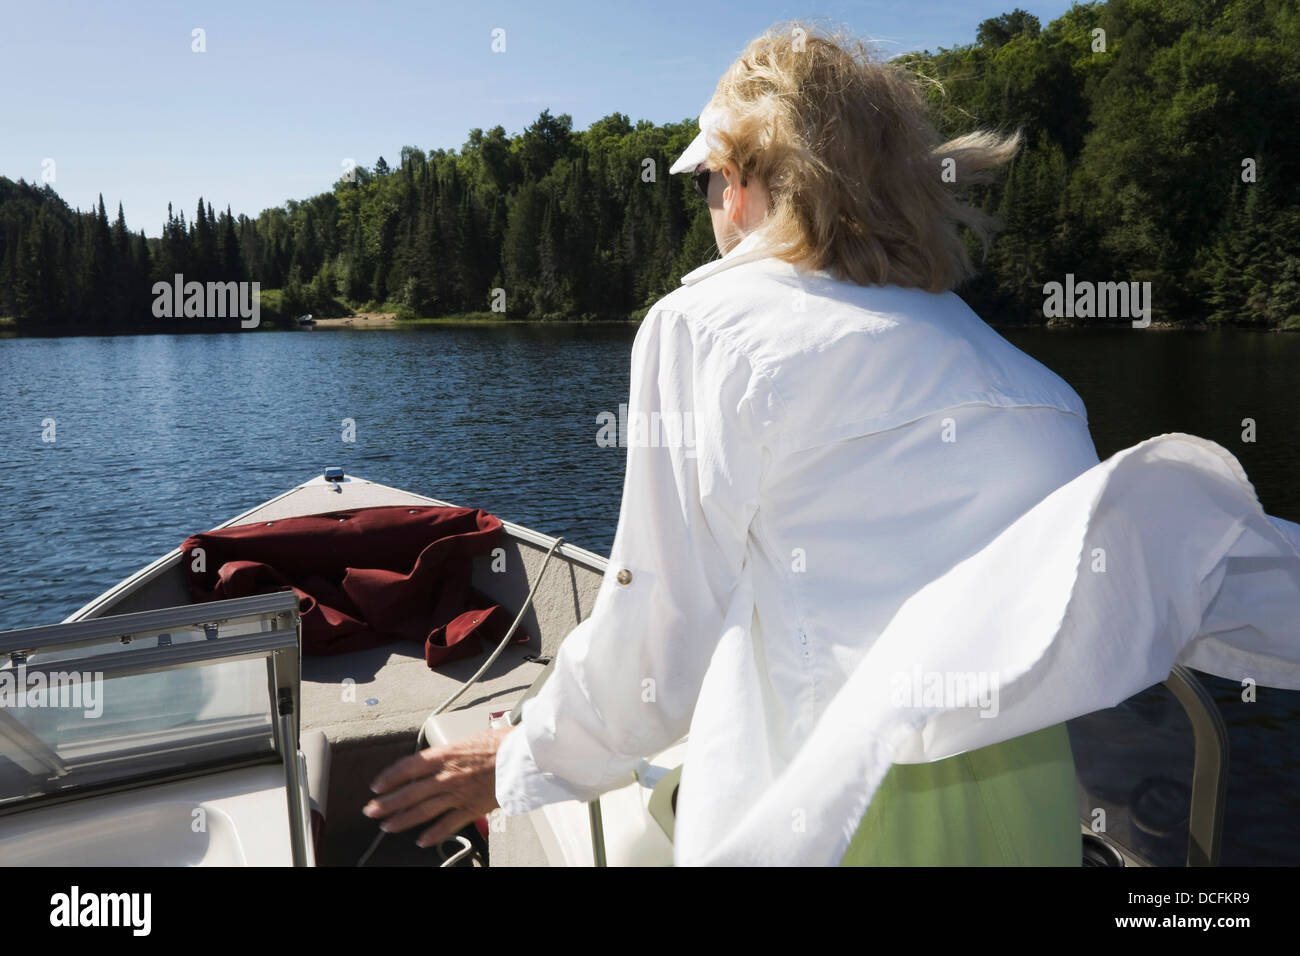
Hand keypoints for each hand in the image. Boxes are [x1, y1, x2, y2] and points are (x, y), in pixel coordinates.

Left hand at [363, 725, 513, 848]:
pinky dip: (434, 834)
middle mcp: (447, 776)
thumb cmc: (501, 743)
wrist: (524, 756)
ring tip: (388, 826)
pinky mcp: (472, 808)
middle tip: (372, 810)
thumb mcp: (467, 740)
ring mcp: (458, 794)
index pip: (408, 767)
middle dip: (387, 803)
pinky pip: (448, 824)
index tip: (377, 785)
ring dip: (403, 820)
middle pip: (410, 792)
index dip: (389, 778)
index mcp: (445, 755)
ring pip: (423, 810)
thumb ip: (448, 753)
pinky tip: (422, 840)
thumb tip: (434, 760)